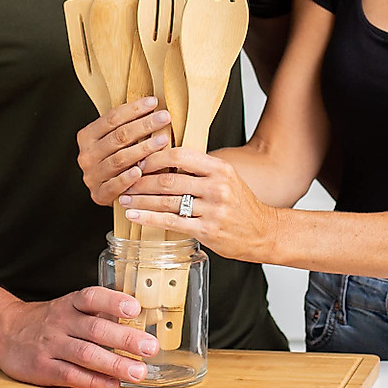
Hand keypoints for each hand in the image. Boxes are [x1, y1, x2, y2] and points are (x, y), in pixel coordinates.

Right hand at [0, 286, 159, 387]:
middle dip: (125, 339)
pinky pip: (70, 375)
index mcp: (70, 304)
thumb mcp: (71, 308)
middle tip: (150, 347)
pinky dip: (93, 381)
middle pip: (95, 329)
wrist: (5, 330)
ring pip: (85, 354)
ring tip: (138, 372)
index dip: (113, 301)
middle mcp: (61, 322)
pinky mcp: (42, 368)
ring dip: (114, 364)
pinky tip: (112, 385)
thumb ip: (99, 315)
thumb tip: (138, 324)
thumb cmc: (48, 320)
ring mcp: (51, 345)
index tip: (134, 308)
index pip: (92, 298)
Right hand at [76, 97, 171, 205]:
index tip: (154, 102)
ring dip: (143, 148)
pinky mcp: (99, 195)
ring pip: (119, 159)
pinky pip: (115, 185)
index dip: (134, 109)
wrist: (106, 190)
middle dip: (144, 125)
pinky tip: (142, 170)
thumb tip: (154, 103)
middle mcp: (86, 156)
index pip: (112, 118)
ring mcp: (92, 176)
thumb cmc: (116, 158)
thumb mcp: (115, 139)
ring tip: (163, 140)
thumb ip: (126, 124)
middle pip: (118, 137)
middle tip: (164, 117)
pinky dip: (128, 178)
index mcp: (86, 137)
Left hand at [121, 147, 279, 263]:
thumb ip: (199, 169)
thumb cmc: (240, 204)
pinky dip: (148, 217)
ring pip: (166, 201)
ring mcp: (212, 209)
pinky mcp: (207, 230)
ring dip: (140, 199)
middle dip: (141, 180)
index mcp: (219, 168)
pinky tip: (135, 215)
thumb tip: (163, 159)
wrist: (263, 232)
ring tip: (124, 197)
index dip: (154, 157)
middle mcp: (216, 186)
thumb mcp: (225, 177)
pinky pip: (171, 222)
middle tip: (124, 180)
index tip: (138, 160)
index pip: (179, 155)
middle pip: (168, 179)